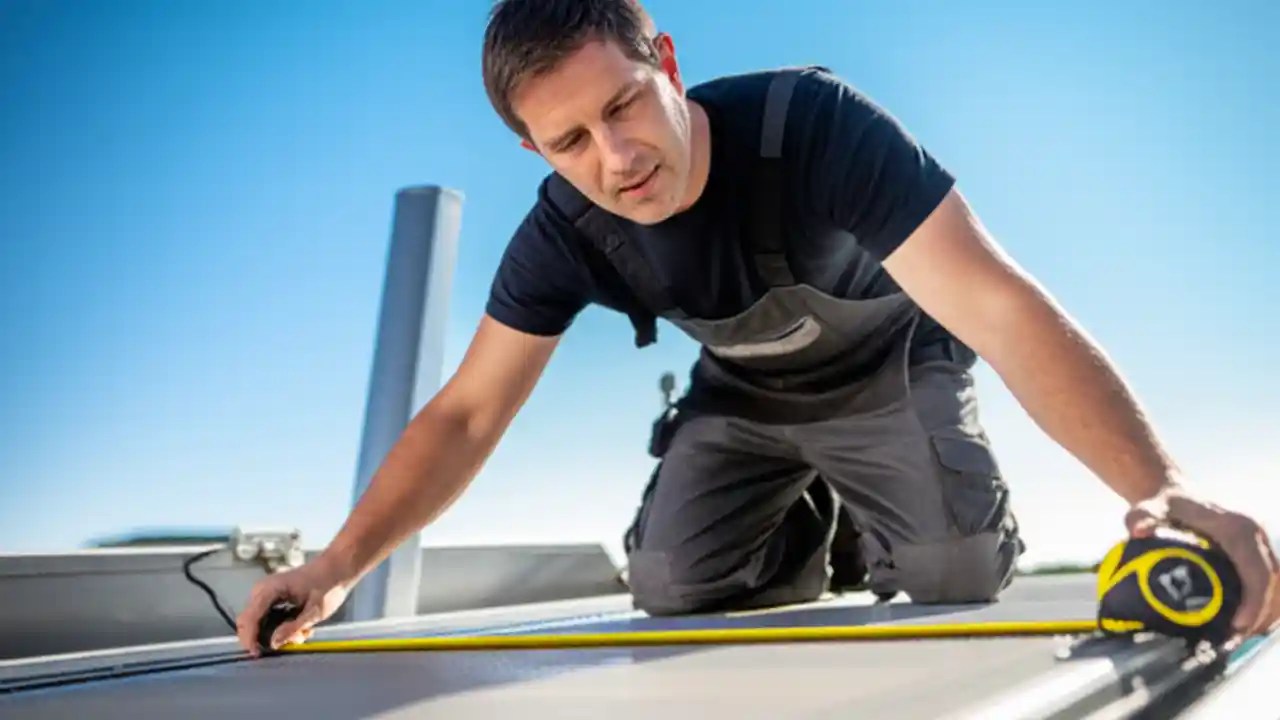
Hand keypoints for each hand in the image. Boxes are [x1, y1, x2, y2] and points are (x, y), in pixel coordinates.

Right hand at [235, 554, 351, 656]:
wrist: (336, 569)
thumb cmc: (328, 586)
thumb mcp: (315, 611)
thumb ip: (294, 627)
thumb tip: (273, 644)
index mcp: (269, 590)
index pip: (249, 619)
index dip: (250, 639)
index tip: (258, 655)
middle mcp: (262, 591)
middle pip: (248, 623)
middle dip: (266, 638)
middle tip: (293, 641)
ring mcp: (265, 595)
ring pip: (258, 623)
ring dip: (276, 634)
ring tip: (302, 633)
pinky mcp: (271, 599)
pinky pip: (266, 619)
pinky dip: (279, 628)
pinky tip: (300, 628)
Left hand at [1126, 486, 1278, 643]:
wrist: (1175, 493)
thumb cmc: (1162, 505)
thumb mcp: (1147, 508)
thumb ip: (1142, 517)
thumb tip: (1138, 530)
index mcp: (1238, 527)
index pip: (1257, 569)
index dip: (1255, 600)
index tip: (1238, 625)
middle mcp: (1256, 533)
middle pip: (1272, 581)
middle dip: (1261, 614)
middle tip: (1235, 640)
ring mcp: (1260, 542)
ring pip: (1276, 583)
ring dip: (1265, 612)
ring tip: (1238, 637)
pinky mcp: (1258, 551)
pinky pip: (1268, 581)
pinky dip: (1262, 604)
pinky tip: (1243, 625)